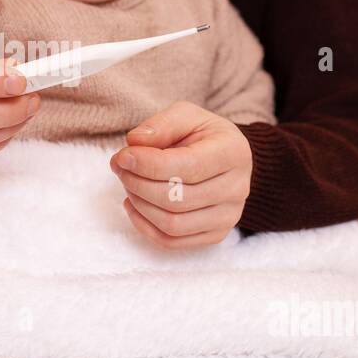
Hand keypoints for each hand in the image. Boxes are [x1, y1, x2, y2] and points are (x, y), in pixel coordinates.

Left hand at [109, 101, 252, 249]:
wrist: (227, 158)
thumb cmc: (203, 136)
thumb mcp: (187, 116)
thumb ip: (161, 125)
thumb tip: (135, 142)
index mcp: (232, 152)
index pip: (186, 167)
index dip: (147, 164)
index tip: (122, 156)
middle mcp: (237, 188)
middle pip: (176, 199)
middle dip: (138, 183)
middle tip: (120, 168)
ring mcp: (228, 216)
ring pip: (172, 224)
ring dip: (139, 205)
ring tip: (127, 183)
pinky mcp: (216, 234)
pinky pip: (172, 241)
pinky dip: (144, 225)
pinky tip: (134, 204)